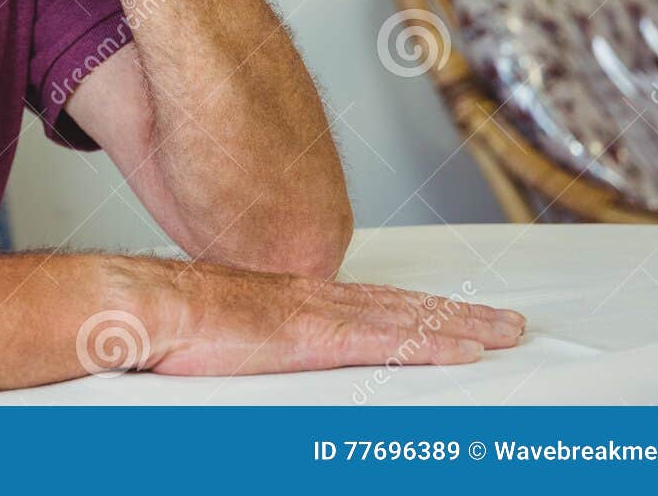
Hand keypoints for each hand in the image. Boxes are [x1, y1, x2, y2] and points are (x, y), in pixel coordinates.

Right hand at [121, 258, 525, 375]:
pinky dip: (432, 346)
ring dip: (461, 327)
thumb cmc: (170, 324)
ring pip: (410, 319)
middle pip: (404, 306)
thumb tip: (256, 358)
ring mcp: (321, 315)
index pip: (373, 303)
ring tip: (505, 335)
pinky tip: (465, 352)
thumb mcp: (222, 334)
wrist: (150, 306)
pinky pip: (390, 343)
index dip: (418, 310)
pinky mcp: (317, 338)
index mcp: (295, 299)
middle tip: (507, 324)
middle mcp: (317, 298)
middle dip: (458, 315)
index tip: (452, 317)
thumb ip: (252, 343)